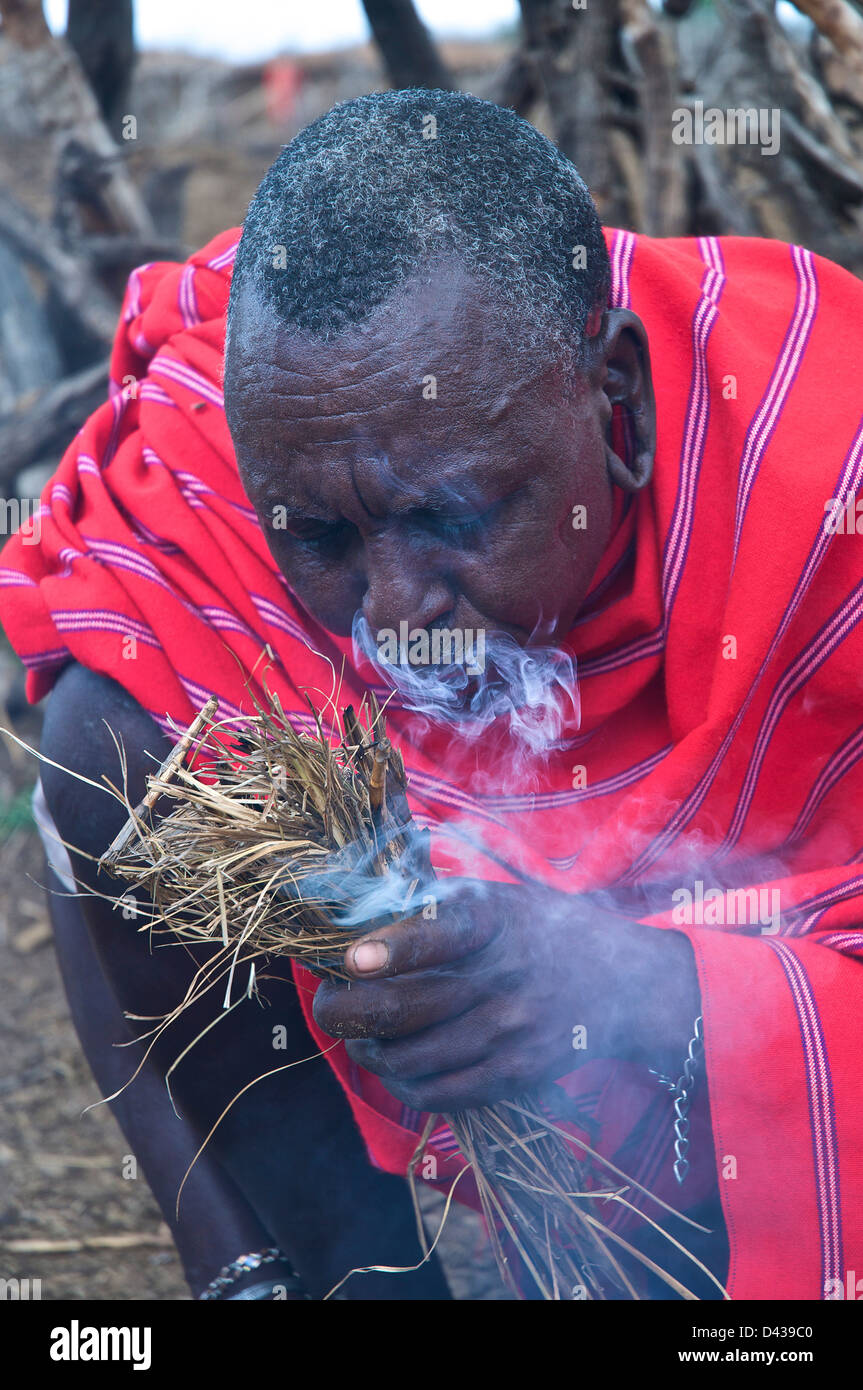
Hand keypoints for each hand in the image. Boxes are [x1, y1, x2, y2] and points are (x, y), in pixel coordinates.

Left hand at [311, 878, 699, 1111]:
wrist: (629, 984)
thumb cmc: (544, 931)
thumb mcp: (501, 899)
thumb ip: (438, 903)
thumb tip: (360, 907)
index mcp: (494, 922)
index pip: (439, 934)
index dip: (392, 949)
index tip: (351, 960)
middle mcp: (503, 977)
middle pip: (407, 1008)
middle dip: (346, 1013)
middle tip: (325, 1007)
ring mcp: (512, 1031)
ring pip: (413, 1058)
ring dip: (369, 1053)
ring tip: (358, 1038)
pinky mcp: (519, 1074)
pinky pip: (443, 1094)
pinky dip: (405, 1086)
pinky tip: (395, 1069)